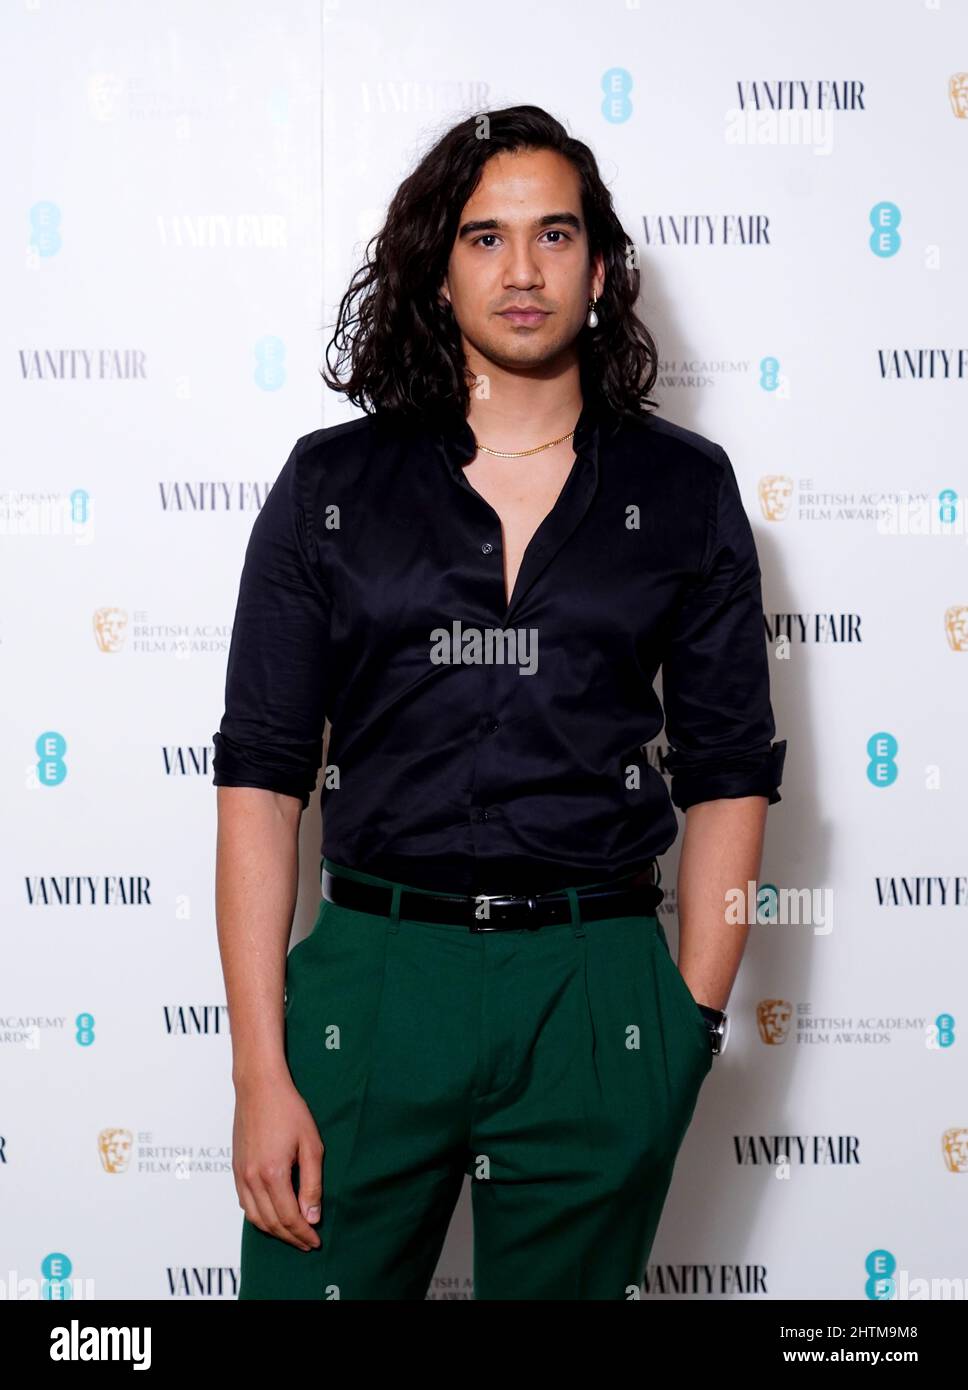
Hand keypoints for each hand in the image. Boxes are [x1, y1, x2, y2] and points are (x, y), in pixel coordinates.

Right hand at [233, 1072, 323, 1250]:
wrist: (259, 1087)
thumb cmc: (288, 1109)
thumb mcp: (311, 1144)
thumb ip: (312, 1183)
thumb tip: (312, 1216)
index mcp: (272, 1173)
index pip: (289, 1218)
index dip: (304, 1234)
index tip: (316, 1241)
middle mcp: (252, 1178)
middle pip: (271, 1223)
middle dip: (291, 1237)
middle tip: (308, 1243)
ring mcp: (240, 1175)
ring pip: (255, 1218)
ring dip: (274, 1232)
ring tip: (293, 1234)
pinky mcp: (235, 1169)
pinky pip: (245, 1204)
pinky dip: (259, 1218)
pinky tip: (272, 1217)